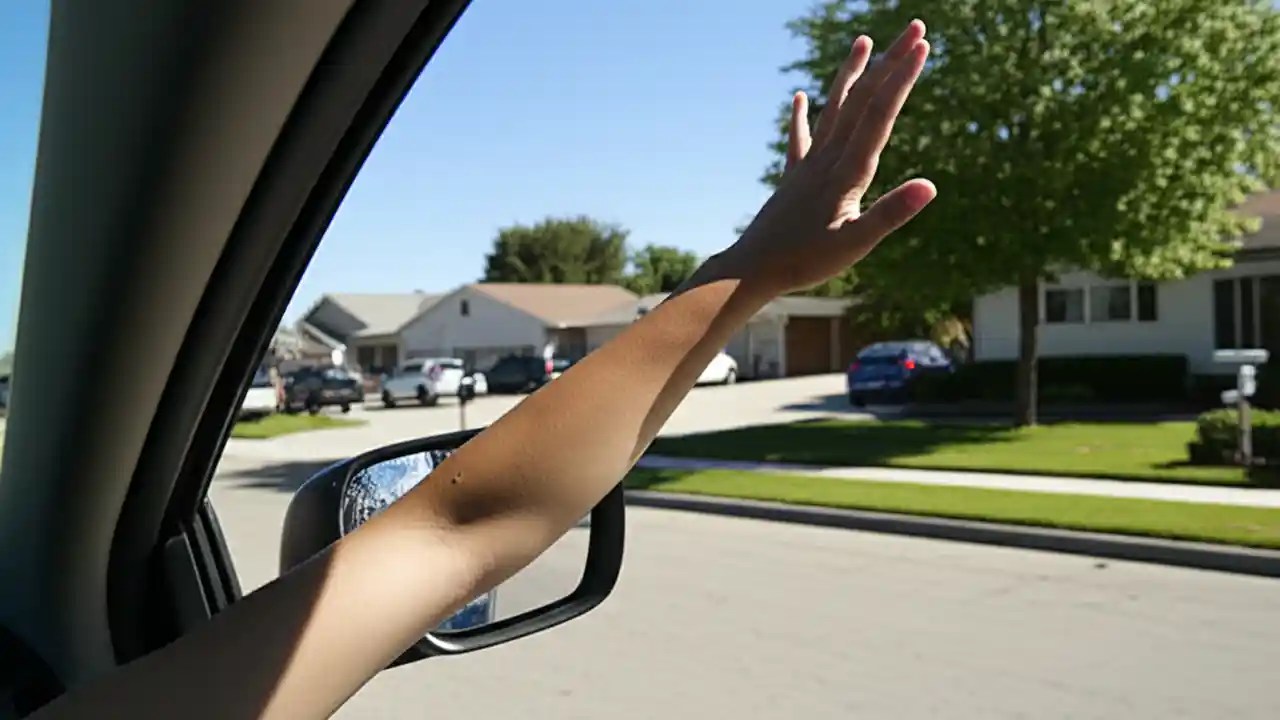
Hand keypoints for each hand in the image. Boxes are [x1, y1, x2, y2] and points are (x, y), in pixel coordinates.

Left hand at [727, 20, 935, 295]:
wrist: (752, 269)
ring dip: (851, 74)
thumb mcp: (856, 243)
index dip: (903, 79)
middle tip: (915, 28)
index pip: (880, 114)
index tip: (923, 46)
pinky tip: (800, 95)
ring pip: (833, 109)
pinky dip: (801, 115)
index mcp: (847, 171)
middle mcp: (827, 159)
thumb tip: (931, 186)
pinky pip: (799, 139)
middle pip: (863, 100)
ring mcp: (808, 166)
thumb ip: (891, 213)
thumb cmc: (805, 262)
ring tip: (864, 41)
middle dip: (891, 63)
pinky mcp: (793, 179)